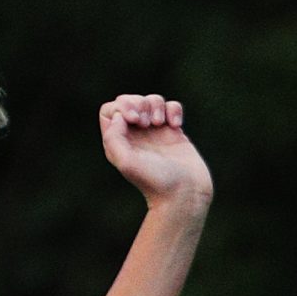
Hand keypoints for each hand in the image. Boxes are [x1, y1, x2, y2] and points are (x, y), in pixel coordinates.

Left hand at [99, 95, 212, 209]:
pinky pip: (172, 108)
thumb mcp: (125, 161)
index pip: (110, 110)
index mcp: (119, 142)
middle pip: (130, 101)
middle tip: (147, 123)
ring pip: (152, 101)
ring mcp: (157, 133)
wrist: (186, 194)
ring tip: (161, 124)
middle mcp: (136, 136)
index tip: (134, 121)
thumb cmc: (155, 182)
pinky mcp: (176, 133)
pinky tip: (176, 125)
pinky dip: (174, 110)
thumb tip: (119, 116)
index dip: (122, 107)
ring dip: (156, 105)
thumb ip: (113, 136)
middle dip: (139, 104)